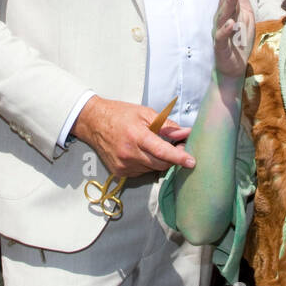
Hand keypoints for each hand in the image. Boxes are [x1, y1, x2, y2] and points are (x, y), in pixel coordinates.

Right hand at [72, 96, 193, 178]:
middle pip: (160, 164)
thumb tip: (186, 133)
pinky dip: (147, 164)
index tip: (192, 162)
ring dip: (159, 160)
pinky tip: (141, 152)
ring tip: (154, 145)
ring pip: (152, 169)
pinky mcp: (120, 173)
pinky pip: (142, 172)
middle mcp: (129, 154)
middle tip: (178, 147)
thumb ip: (167, 125)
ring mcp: (123, 165)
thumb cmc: (121, 114)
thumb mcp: (145, 113)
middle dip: (173, 158)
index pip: (162, 151)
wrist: (94, 122)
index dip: (179, 157)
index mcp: (136, 136)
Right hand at [212, 0, 254, 78]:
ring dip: (228, 2)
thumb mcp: (244, 10)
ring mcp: (220, 29)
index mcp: (228, 6)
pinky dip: (226, 30)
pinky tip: (230, 23)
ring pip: (224, 14)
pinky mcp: (221, 45)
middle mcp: (222, 15)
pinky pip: (223, 36)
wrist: (233, 66)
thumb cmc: (238, 36)